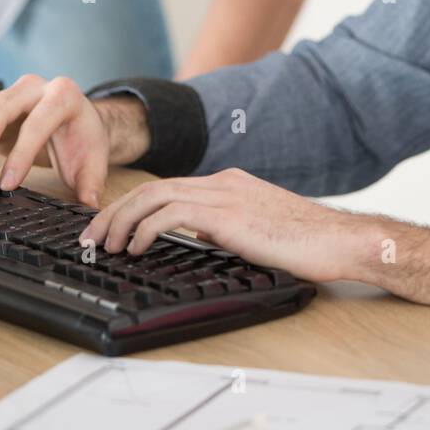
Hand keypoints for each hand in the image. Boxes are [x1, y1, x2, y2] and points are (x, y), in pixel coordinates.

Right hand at [0, 74, 148, 205]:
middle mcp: (32, 87)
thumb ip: (91, 183)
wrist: (74, 119)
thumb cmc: (81, 138)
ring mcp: (7, 91)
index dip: (20, 155)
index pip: (36, 123)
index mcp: (63, 95)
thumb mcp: (93, 160)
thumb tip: (88, 204)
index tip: (8, 185)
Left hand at [80, 167, 359, 282]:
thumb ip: (226, 228)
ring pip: (154, 196)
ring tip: (103, 244)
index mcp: (228, 185)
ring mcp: (224, 194)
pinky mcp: (227, 213)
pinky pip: (171, 213)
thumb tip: (194, 239)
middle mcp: (222, 183)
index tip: (110, 228)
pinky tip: (134, 247)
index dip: (132, 208)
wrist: (338, 241)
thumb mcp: (256, 232)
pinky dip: (145, 228)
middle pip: (152, 189)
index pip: (167, 189)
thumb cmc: (306, 245)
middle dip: (114, 212)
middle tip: (91, 236)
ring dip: (121, 220)